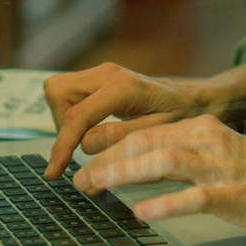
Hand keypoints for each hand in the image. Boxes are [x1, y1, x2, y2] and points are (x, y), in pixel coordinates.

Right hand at [42, 63, 211, 178]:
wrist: (192, 100)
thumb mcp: (155, 134)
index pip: (77, 115)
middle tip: (77, 150)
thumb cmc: (180, 117)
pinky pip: (68, 92)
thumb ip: (118, 138)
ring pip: (58, 90)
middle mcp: (108, 73)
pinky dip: (69, 113)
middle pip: (58, 93)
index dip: (62, 146)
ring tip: (86, 140)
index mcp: (123, 87)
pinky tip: (88, 131)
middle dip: (61, 126)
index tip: (53, 173)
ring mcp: (102, 72)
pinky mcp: (98, 78)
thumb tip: (83, 146)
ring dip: (63, 119)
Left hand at [72, 114, 245, 239]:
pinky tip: (142, 211)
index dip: (110, 144)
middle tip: (78, 177)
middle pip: (147, 142)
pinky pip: (193, 198)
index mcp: (201, 128)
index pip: (146, 131)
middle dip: (107, 159)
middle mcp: (208, 140)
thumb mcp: (215, 156)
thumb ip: (180, 154)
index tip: (83, 158)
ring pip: (164, 161)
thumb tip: (134, 163)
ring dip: (123, 173)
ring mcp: (220, 166)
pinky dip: (165, 204)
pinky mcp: (233, 193)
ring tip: (95, 186)